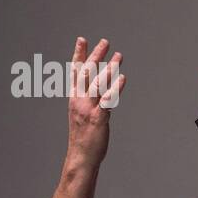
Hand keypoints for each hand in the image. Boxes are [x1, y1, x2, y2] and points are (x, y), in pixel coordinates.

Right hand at [65, 36, 124, 172]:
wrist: (81, 157)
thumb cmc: (84, 138)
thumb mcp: (84, 115)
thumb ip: (90, 101)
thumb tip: (102, 91)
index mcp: (74, 99)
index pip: (75, 72)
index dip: (79, 55)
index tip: (81, 39)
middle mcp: (79, 101)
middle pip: (87, 73)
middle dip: (96, 55)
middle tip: (105, 41)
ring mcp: (88, 109)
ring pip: (97, 84)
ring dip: (109, 68)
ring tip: (118, 55)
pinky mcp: (98, 118)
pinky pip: (107, 100)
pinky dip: (115, 88)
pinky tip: (122, 78)